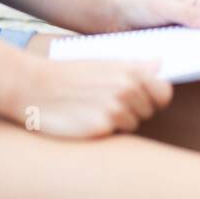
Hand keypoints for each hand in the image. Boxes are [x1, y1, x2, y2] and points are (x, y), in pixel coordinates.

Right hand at [4, 57, 173, 138]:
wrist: (35, 87)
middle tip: (106, 101)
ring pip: (132, 125)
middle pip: (148, 111)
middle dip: (133, 110)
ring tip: (93, 109)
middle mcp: (127, 88)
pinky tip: (86, 120)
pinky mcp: (101, 128)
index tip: (144, 99)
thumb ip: (134, 66)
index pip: (164, 93)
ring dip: (118, 122)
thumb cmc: (69, 75)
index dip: (155, 98)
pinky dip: (104, 131)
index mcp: (130, 70)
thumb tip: (161, 63)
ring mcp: (115, 108)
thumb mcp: (103, 63)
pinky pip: (115, 136)